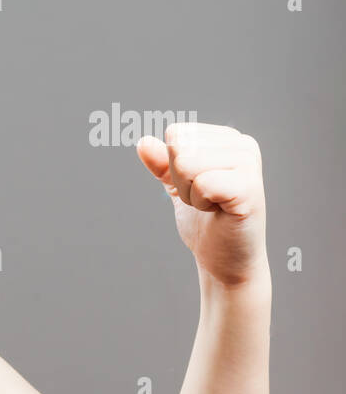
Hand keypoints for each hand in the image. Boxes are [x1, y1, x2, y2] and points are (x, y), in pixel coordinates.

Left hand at [136, 123, 267, 287]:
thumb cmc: (204, 221)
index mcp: (227, 138)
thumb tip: (143, 141)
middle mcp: (243, 145)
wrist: (224, 260)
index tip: (197, 187)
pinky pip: (202, 183)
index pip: (175, 133)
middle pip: (178, 146)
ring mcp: (250, 165)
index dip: (173, 167)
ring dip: (189, 193)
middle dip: (180, 180)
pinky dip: (199, 202)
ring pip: (186, 162)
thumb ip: (160, 162)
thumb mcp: (176, 186)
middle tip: (204, 200)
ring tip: (212, 205)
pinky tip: (218, 211)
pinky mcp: (249, 188)